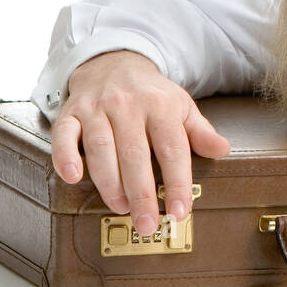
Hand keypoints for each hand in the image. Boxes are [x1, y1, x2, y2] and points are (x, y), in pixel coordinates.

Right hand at [51, 50, 230, 235]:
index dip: (177, 182)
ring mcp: (97, 108)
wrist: (115, 63)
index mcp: (161, 106)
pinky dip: (65, 155)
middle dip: (141, 193)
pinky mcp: (71, 111)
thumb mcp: (183, 108)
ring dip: (109, 183)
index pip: (172, 149)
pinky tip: (72, 177)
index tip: (180, 211)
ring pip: (100, 148)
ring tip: (120, 208)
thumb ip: (200, 132)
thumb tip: (222, 150)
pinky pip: (64, 134)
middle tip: (147, 223)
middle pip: (134, 154)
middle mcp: (128, 105)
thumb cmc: (153, 96)